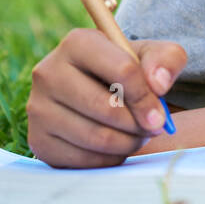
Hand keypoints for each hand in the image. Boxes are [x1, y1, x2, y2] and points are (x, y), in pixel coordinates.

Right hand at [27, 28, 186, 167]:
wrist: (97, 92)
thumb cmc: (128, 71)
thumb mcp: (153, 55)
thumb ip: (167, 59)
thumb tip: (159, 84)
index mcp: (78, 42)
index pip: (123, 70)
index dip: (147, 97)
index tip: (161, 116)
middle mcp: (49, 72)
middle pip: (106, 108)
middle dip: (137, 124)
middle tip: (152, 129)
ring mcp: (38, 108)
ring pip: (95, 137)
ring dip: (128, 143)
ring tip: (137, 136)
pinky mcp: (37, 140)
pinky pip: (82, 160)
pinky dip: (109, 159)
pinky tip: (116, 146)